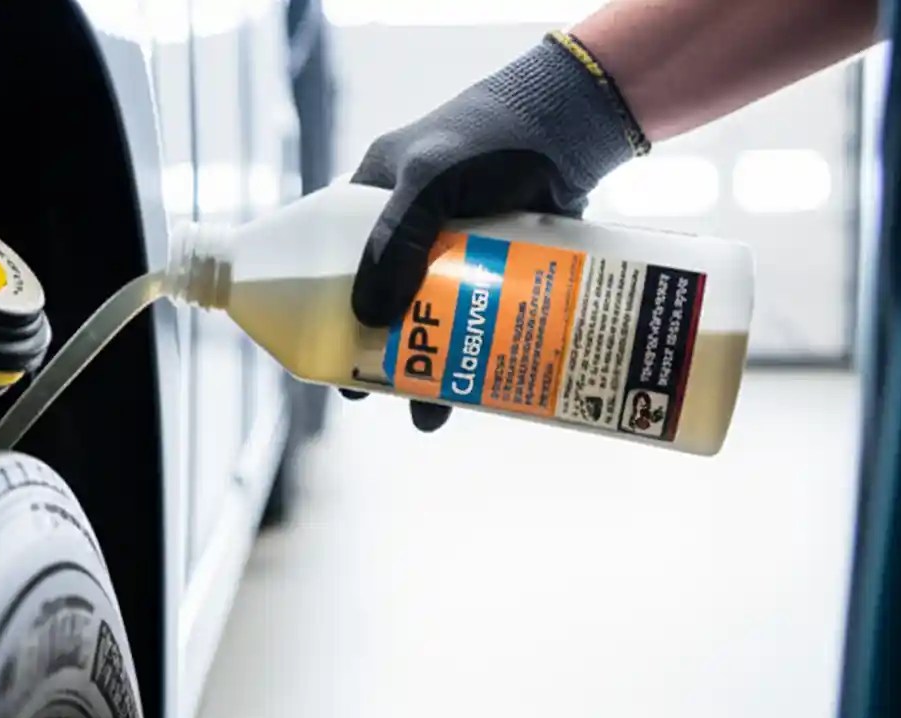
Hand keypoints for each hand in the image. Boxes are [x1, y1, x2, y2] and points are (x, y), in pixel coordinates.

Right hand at [342, 30, 647, 431]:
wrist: (571, 122)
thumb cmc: (487, 137)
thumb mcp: (428, 182)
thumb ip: (397, 242)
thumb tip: (369, 317)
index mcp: (375, 198)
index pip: (336, 262)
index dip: (330, 312)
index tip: (330, 358)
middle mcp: (413, 226)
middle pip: (388, 301)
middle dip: (387, 352)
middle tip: (383, 395)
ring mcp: (460, 247)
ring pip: (438, 316)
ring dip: (436, 363)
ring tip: (434, 411)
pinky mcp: (504, 261)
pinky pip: (483, 313)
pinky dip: (479, 347)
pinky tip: (483, 384)